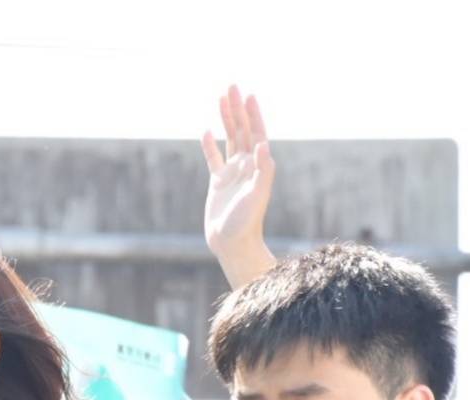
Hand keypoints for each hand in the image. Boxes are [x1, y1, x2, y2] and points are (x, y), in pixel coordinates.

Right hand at [201, 85, 277, 289]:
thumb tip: (263, 145)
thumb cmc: (247, 222)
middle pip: (242, 130)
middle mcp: (246, 165)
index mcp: (257, 165)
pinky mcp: (218, 183)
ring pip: (229, 139)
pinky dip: (209, 146)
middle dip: (237, 108)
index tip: (247, 95)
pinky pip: (213, 159)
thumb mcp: (258, 195)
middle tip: (231, 86)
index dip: (252, 114)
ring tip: (220, 100)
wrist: (232, 243)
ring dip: (225, 119)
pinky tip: (206, 132)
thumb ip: (263, 170)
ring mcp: (232, 173)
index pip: (256, 133)